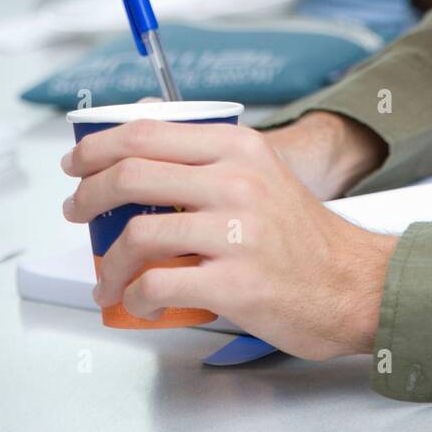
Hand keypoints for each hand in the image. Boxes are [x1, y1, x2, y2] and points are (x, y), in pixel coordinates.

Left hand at [61, 119, 397, 358]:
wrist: (355, 283)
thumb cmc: (303, 236)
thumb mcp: (262, 173)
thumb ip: (209, 158)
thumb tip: (139, 146)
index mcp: (239, 148)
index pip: (147, 132)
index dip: (98, 146)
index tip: (77, 162)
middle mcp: (236, 182)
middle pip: (130, 174)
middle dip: (87, 195)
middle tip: (76, 211)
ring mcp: (235, 233)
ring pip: (137, 235)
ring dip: (108, 262)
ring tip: (107, 276)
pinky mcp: (235, 283)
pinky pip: (157, 285)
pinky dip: (135, 295)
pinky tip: (139, 299)